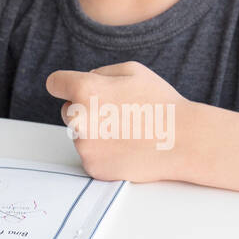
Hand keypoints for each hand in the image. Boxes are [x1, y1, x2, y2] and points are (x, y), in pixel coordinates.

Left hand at [45, 60, 190, 181]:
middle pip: (66, 110)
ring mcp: (85, 146)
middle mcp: (79, 119)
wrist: (183, 141)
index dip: (64, 84)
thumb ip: (99, 72)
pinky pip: (90, 155)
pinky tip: (126, 147)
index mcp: (86, 90)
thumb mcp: (133, 70)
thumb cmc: (160, 103)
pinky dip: (103, 152)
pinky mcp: (93, 167)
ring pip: (79, 134)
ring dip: (94, 132)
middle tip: (116, 113)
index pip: (55, 83)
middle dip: (84, 109)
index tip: (69, 88)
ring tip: (127, 132)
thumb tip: (82, 80)